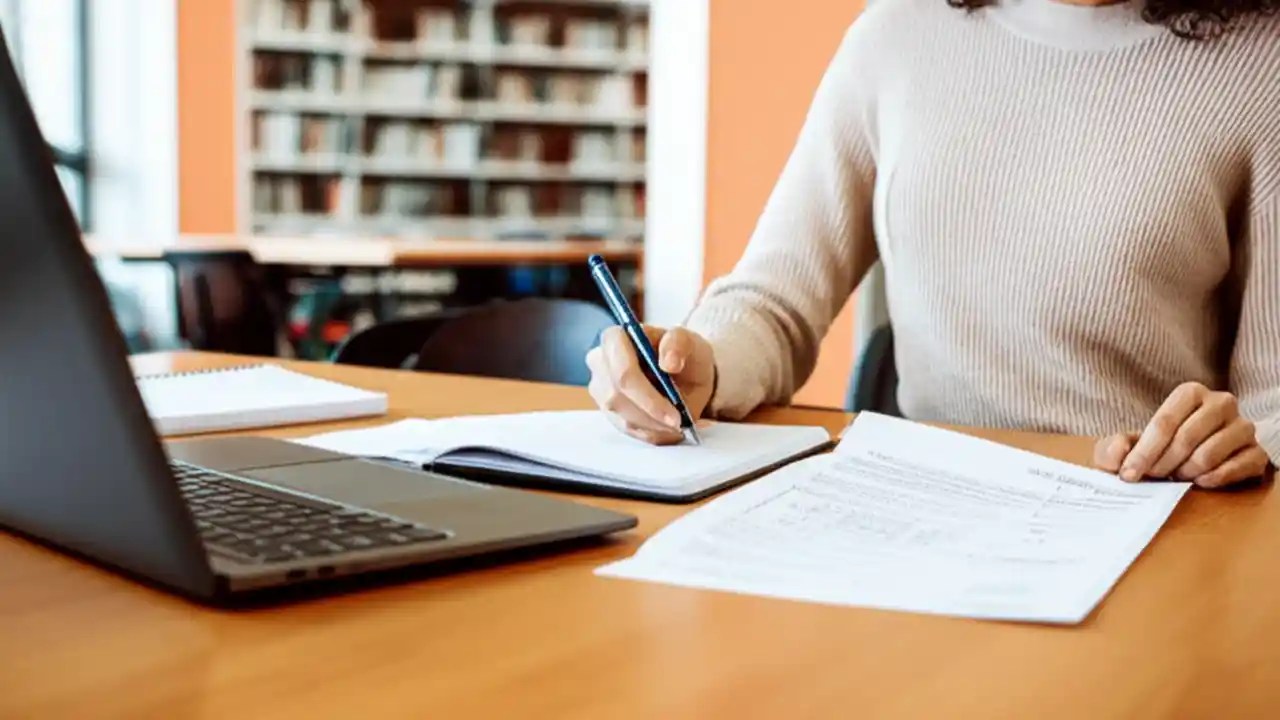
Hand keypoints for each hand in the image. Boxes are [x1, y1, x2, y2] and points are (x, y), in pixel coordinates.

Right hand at [585, 326, 715, 444]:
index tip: (675, 415)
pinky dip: (651, 433)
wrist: (683, 371)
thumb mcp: (689, 341)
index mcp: (615, 338)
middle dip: (652, 416)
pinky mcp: (607, 409)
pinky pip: (627, 429)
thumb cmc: (682, 353)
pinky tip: (668, 428)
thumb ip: (679, 344)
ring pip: (623, 418)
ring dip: (654, 426)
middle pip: (618, 399)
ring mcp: (600, 388)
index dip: (647, 397)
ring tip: (679, 425)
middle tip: (681, 425)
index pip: (622, 372)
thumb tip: (668, 362)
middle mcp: (599, 362)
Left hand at [1094, 382, 1270, 488]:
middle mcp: (1222, 403)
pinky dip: (1213, 479)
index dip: (1143, 452)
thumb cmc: (1161, 447)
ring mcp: (1243, 427)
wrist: (1198, 457)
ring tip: (1176, 476)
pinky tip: (1199, 482)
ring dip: (1185, 473)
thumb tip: (1118, 452)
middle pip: (1185, 439)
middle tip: (1152, 478)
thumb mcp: (1131, 445)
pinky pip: (1237, 468)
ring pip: (1209, 455)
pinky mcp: (1257, 452)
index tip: (1128, 474)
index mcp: (1191, 392)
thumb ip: (1114, 447)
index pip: (1164, 423)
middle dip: (1162, 464)